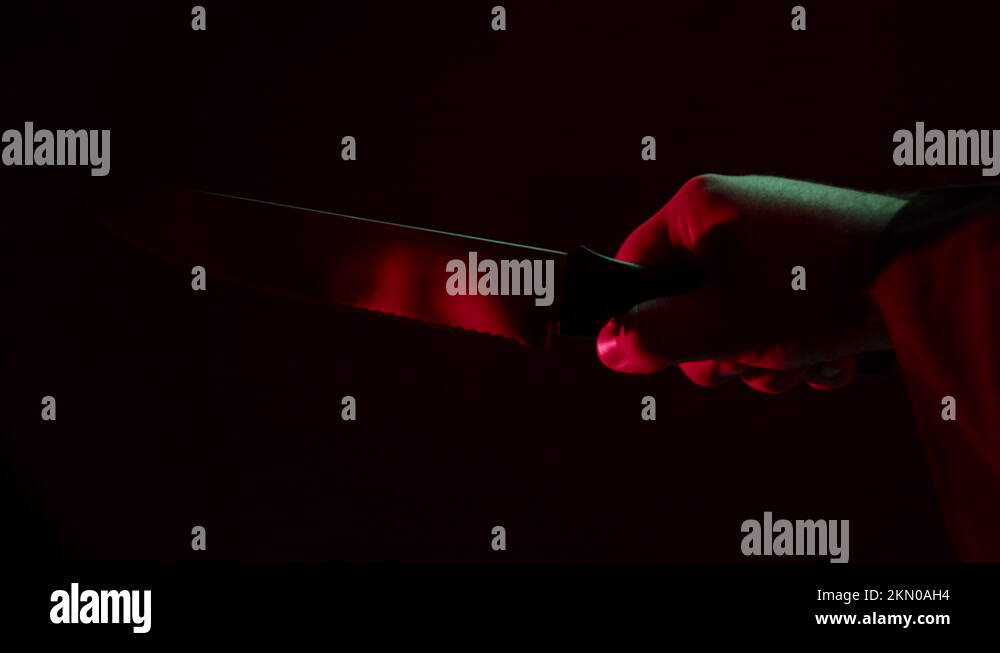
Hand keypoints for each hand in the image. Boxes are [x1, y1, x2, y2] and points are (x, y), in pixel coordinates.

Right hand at [596, 174, 905, 391]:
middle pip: (687, 304)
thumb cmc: (821, 288)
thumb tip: (608, 346)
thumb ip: (656, 336)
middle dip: (720, 351)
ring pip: (736, 320)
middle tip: (751, 357)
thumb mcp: (724, 324)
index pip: (635, 267)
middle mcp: (733, 217)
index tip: (667, 353)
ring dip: (763, 359)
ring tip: (801, 360)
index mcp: (699, 211)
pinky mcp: (813, 264)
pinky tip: (827, 355)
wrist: (928, 274)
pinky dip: (797, 346)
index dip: (644, 319)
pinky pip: (779, 315)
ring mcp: (776, 240)